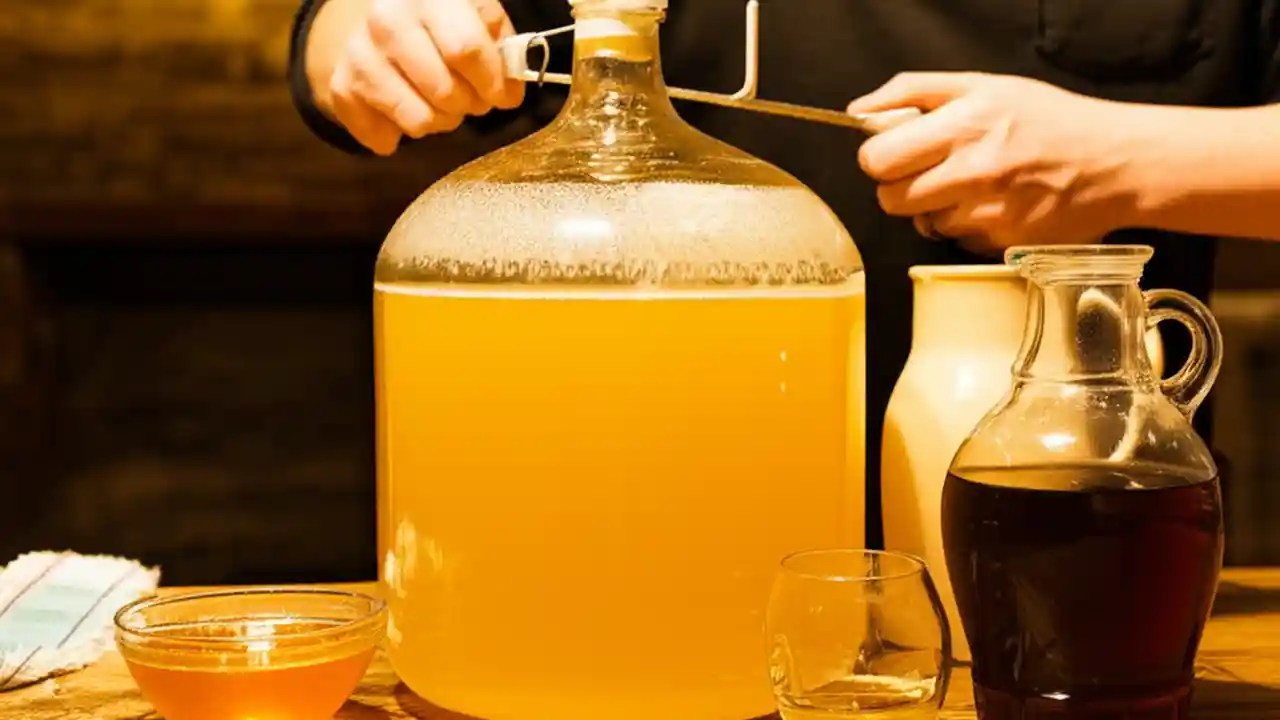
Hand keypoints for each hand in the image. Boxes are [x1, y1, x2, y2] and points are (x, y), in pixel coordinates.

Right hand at [321, 0, 524, 154]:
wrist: (385, 17)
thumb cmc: (444, 21)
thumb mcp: (480, 17)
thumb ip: (503, 51)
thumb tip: (509, 93)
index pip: (465, 50)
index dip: (492, 83)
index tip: (501, 95)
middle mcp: (387, 19)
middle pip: (444, 91)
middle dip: (467, 106)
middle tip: (467, 98)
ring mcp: (359, 54)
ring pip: (418, 120)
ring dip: (439, 122)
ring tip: (437, 103)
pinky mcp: (342, 86)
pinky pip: (384, 138)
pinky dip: (400, 135)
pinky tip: (403, 110)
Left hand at [848, 73, 1141, 254]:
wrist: (1116, 163)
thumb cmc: (1048, 120)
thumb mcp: (983, 85)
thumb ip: (913, 92)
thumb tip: (858, 110)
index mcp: (964, 124)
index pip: (878, 159)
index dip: (879, 158)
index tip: (895, 154)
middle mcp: (975, 171)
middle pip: (890, 199)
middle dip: (900, 187)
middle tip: (929, 172)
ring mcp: (989, 213)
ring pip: (923, 224)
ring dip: (936, 208)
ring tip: (973, 186)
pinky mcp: (1002, 244)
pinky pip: (957, 242)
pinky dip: (967, 227)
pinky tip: (995, 206)